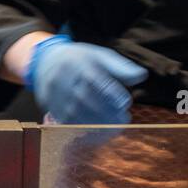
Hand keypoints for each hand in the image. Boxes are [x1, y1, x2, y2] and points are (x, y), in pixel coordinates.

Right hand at [27, 35, 146, 123]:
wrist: (45, 61)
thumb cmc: (80, 59)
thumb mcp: (100, 55)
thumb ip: (120, 67)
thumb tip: (142, 76)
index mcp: (79, 63)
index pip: (96, 80)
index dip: (112, 94)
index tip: (125, 104)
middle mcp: (63, 78)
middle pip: (86, 99)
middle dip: (106, 113)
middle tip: (123, 120)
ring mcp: (54, 94)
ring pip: (75, 113)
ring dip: (97, 124)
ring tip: (114, 128)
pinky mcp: (50, 106)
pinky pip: (66, 122)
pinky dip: (84, 129)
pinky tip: (98, 132)